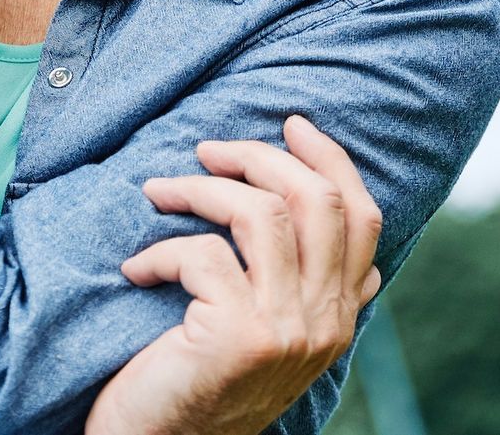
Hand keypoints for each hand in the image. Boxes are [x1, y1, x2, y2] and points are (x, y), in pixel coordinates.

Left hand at [84, 116, 383, 434]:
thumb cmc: (203, 376)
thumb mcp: (271, 330)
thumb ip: (305, 286)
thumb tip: (339, 223)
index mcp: (338, 316)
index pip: (363, 218)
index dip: (331, 160)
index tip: (291, 123)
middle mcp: (326, 324)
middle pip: (319, 201)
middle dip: (258, 157)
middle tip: (207, 150)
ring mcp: (287, 331)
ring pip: (261, 214)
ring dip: (198, 189)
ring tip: (157, 192)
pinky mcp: (240, 337)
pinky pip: (202, 254)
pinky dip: (158, 251)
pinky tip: (136, 270)